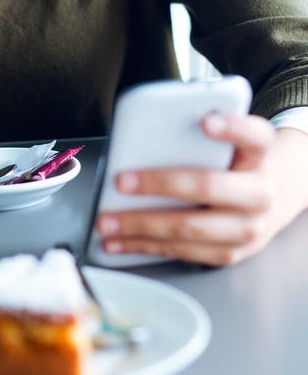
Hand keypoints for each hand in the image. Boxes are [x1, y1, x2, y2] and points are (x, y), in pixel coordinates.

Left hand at [96, 115, 307, 265]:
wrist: (268, 198)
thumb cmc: (233, 162)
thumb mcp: (227, 141)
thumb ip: (196, 134)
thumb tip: (145, 135)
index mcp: (259, 153)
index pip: (253, 135)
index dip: (231, 128)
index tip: (205, 120)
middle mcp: (260, 192)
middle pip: (209, 186)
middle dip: (160, 184)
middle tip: (122, 181)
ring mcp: (248, 228)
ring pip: (190, 227)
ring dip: (142, 225)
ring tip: (107, 221)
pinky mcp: (230, 253)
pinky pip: (184, 252)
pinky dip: (146, 246)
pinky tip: (121, 241)